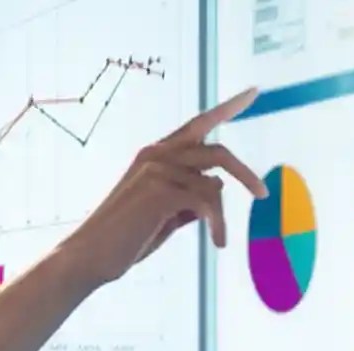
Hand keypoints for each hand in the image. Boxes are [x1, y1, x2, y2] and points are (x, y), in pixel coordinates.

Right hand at [67, 87, 268, 285]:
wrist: (90, 256)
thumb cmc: (124, 239)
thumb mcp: (164, 213)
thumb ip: (188, 196)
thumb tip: (218, 185)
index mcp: (153, 156)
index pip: (197, 124)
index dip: (227, 108)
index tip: (253, 92)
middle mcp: (155, 155)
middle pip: (217, 150)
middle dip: (245, 173)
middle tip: (263, 195)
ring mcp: (157, 170)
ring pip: (214, 182)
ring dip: (222, 214)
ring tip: (220, 238)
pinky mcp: (161, 190)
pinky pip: (208, 202)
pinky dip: (218, 224)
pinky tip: (217, 242)